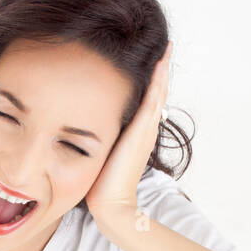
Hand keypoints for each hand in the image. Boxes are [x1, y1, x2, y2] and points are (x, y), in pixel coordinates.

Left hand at [84, 41, 172, 227]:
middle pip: (157, 92)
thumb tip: (84, 126)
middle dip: (161, 69)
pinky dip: (158, 80)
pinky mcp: (142, 131)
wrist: (111, 204)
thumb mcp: (101, 152)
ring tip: (166, 48)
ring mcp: (146, 129)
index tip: (151, 59)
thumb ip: (99, 137)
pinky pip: (152, 99)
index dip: (151, 80)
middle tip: (165, 46)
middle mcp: (146, 129)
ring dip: (162, 69)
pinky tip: (160, 62)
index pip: (147, 100)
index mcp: (137, 133)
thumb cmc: (102, 184)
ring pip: (158, 92)